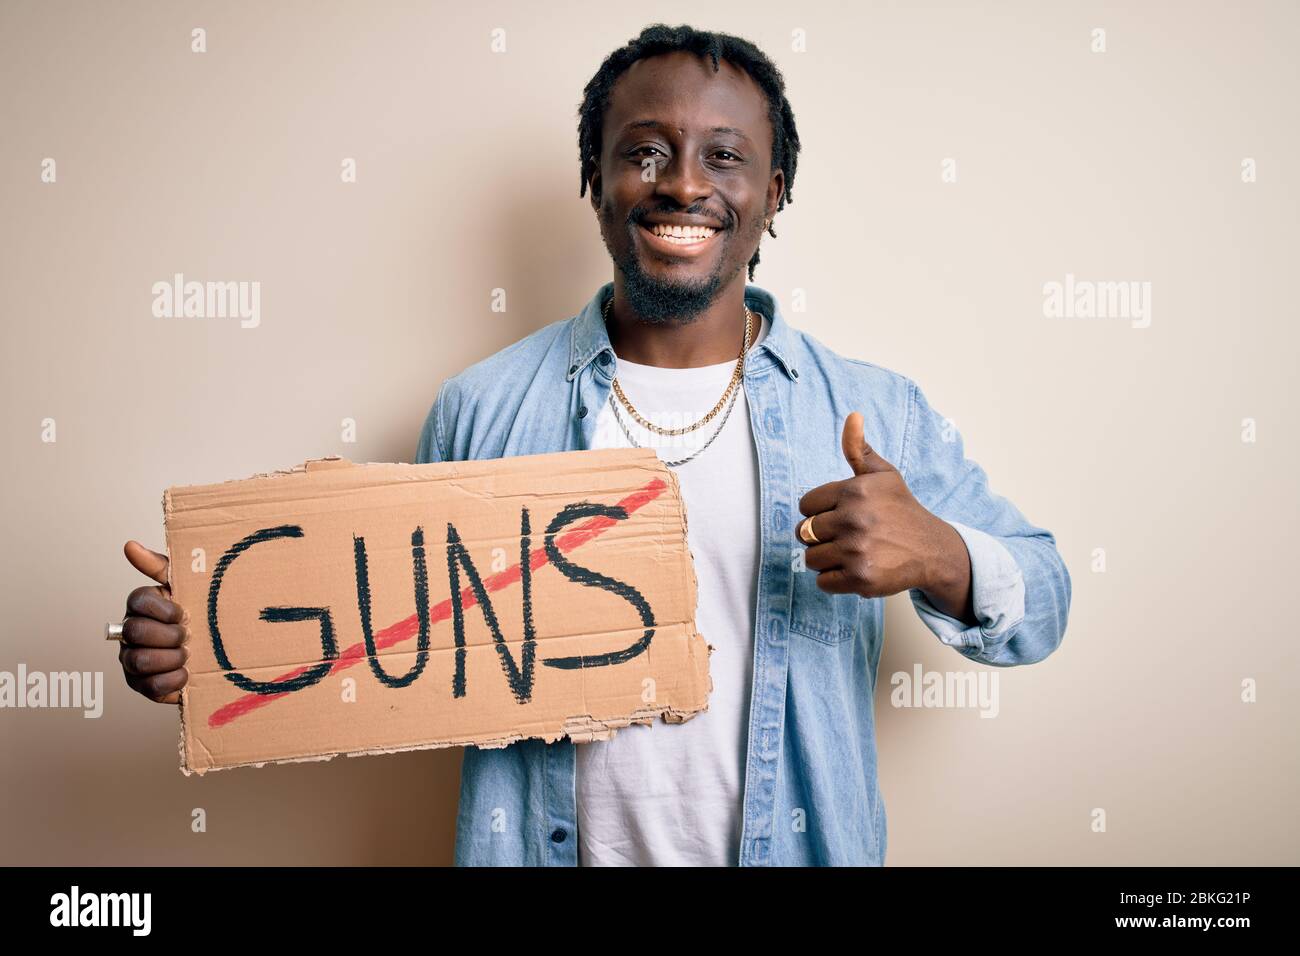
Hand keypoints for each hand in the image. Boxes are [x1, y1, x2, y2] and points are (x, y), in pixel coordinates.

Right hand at [119, 541, 189, 703]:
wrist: (215, 651)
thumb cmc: (197, 614)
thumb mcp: (186, 587)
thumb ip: (161, 567)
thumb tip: (130, 546)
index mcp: (140, 606)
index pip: (137, 600)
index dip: (163, 609)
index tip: (183, 613)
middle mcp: (130, 632)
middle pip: (136, 632)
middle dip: (169, 635)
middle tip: (188, 635)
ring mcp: (132, 660)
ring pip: (140, 660)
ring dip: (172, 658)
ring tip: (187, 655)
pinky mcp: (141, 686)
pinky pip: (151, 686)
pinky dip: (173, 680)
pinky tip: (186, 673)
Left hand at [797, 412, 973, 621]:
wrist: (932, 549)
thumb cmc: (901, 509)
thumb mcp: (883, 475)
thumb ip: (859, 449)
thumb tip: (852, 416)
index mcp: (853, 491)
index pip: (805, 505)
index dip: (820, 511)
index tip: (841, 515)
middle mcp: (853, 519)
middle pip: (804, 532)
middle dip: (821, 536)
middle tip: (847, 536)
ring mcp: (857, 550)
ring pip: (811, 558)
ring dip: (827, 559)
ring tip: (852, 552)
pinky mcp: (861, 578)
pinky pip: (823, 582)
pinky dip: (835, 580)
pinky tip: (856, 569)